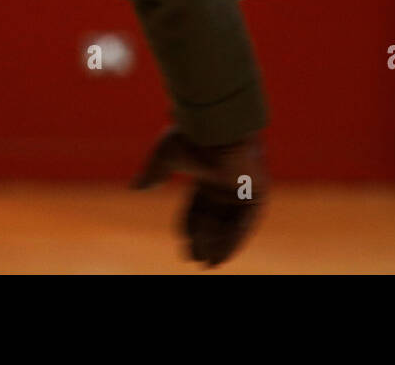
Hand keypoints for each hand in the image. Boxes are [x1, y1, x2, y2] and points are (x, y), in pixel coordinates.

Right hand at [132, 127, 265, 267]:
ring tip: (209, 263)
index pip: (200, 206)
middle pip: (216, 218)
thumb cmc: (192, 138)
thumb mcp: (166, 158)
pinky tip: (223, 255)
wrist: (217, 129)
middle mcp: (228, 180)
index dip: (192, 227)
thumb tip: (136, 187)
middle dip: (206, 240)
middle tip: (197, 260)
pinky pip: (248, 221)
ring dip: (221, 244)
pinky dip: (236, 238)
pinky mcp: (258, 189)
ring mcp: (244, 185)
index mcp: (209, 171)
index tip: (185, 245)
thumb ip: (154, 174)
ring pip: (232, 222)